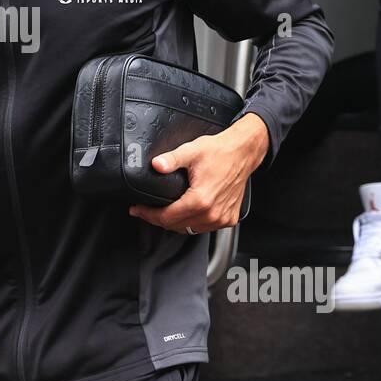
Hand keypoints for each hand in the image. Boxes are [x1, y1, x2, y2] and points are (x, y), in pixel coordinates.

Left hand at [128, 112, 269, 234]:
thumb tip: (156, 165)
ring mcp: (221, 218)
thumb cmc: (220, 152)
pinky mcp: (229, 218)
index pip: (166, 217)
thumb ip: (171, 160)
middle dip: (157, 219)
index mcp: (200, 200)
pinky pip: (205, 227)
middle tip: (146, 210)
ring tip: (164, 212)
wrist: (243, 153)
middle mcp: (212, 213)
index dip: (148, 214)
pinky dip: (193, 223)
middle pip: (176, 226)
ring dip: (175, 223)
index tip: (137, 210)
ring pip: (190, 229)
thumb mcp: (191, 151)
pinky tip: (186, 213)